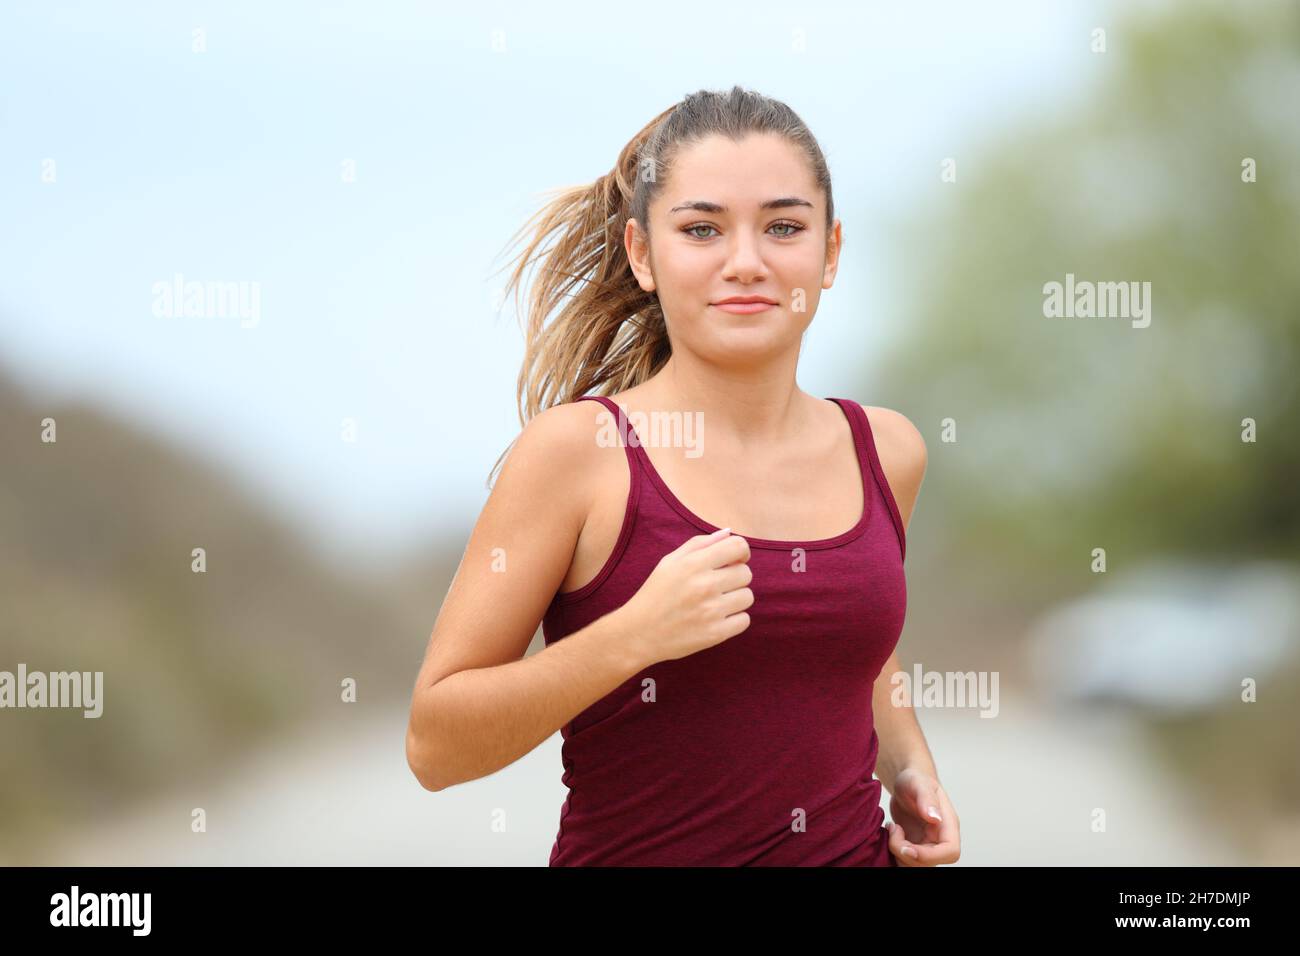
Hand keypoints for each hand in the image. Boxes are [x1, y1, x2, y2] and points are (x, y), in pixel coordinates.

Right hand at [619, 527, 752, 667]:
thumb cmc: (655, 593)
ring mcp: (711, 611)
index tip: (734, 560)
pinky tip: (718, 618)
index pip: (738, 547)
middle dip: (735, 576)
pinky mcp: (715, 634)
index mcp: (693, 564)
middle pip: (746, 572)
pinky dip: (735, 619)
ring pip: (747, 596)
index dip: (741, 552)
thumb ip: (700, 543)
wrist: (639, 633)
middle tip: (718, 585)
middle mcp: (704, 585)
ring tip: (716, 602)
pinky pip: (744, 620)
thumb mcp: (670, 562)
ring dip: (736, 598)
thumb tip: (729, 533)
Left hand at [887, 769, 959, 865]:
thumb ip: (927, 798)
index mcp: (948, 825)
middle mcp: (940, 839)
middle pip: (929, 862)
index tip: (907, 846)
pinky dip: (894, 851)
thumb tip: (935, 817)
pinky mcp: (913, 847)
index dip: (930, 856)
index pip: (950, 851)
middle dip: (906, 853)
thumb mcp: (918, 782)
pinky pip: (905, 860)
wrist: (906, 783)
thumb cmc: (915, 779)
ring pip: (915, 865)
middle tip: (893, 830)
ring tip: (892, 828)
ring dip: (898, 852)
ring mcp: (927, 845)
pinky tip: (890, 832)